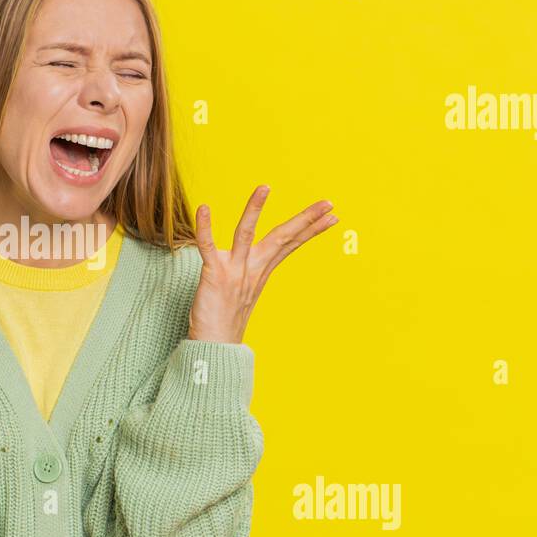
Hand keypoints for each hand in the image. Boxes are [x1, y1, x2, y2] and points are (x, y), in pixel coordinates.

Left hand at [188, 185, 336, 343]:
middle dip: (305, 219)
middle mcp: (253, 270)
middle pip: (282, 238)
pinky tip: (203, 208)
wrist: (215, 349)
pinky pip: (208, 247)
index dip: (311, 229)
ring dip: (254, 209)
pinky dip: (205, 227)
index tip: (332, 216)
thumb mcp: (245, 290)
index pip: (291, 244)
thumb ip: (252, 270)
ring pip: (246, 234)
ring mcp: (235, 272)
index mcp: (261, 271)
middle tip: (328, 203)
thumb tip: (259, 259)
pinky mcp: (214, 276)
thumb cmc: (224, 320)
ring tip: (264, 187)